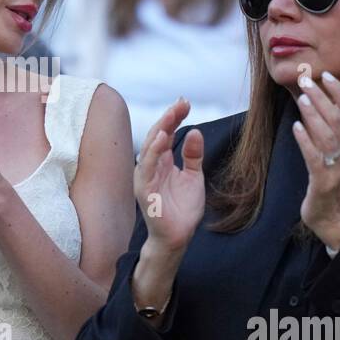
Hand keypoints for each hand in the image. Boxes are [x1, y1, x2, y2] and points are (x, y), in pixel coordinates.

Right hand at [136, 98, 204, 252]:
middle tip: (182, 103)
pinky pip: (146, 167)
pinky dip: (153, 152)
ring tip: (171, 114)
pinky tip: (163, 138)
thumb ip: (193, 156)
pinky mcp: (144, 189)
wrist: (178, 236)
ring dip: (160, 129)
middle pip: (157, 135)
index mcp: (162, 161)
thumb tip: (195, 131)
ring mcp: (146, 176)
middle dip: (169, 117)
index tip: (186, 102)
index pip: (167, 133)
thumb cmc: (182, 209)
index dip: (175, 117)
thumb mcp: (193, 177)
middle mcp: (152, 165)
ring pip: (149, 147)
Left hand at [291, 71, 339, 248]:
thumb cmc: (330, 181)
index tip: (327, 74)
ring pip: (328, 136)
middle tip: (306, 80)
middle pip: (338, 119)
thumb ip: (328, 131)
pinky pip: (315, 158)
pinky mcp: (323, 182)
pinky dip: (306, 141)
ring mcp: (337, 168)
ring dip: (314, 115)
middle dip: (322, 97)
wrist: (334, 218)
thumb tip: (313, 102)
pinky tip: (296, 127)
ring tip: (301, 98)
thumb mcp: (334, 154)